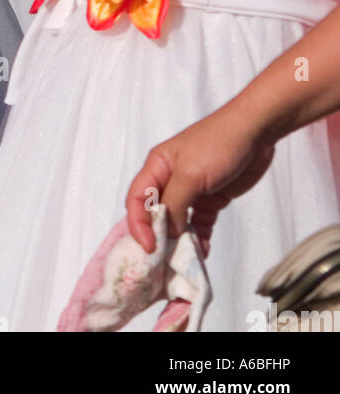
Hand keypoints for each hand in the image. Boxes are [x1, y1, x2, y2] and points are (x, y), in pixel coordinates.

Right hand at [125, 105, 274, 253]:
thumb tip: (165, 233)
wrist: (256, 132)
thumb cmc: (217, 144)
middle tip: (163, 262)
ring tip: (185, 261)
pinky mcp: (211, 198)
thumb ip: (174, 204)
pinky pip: (199, 223)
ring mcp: (191, 190)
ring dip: (180, 241)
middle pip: (155, 213)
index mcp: (157, 167)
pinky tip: (203, 251)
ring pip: (177, 222)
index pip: (137, 199)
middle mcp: (170, 179)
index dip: (138, 224)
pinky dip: (199, 238)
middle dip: (157, 237)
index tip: (149, 248)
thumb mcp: (190, 174)